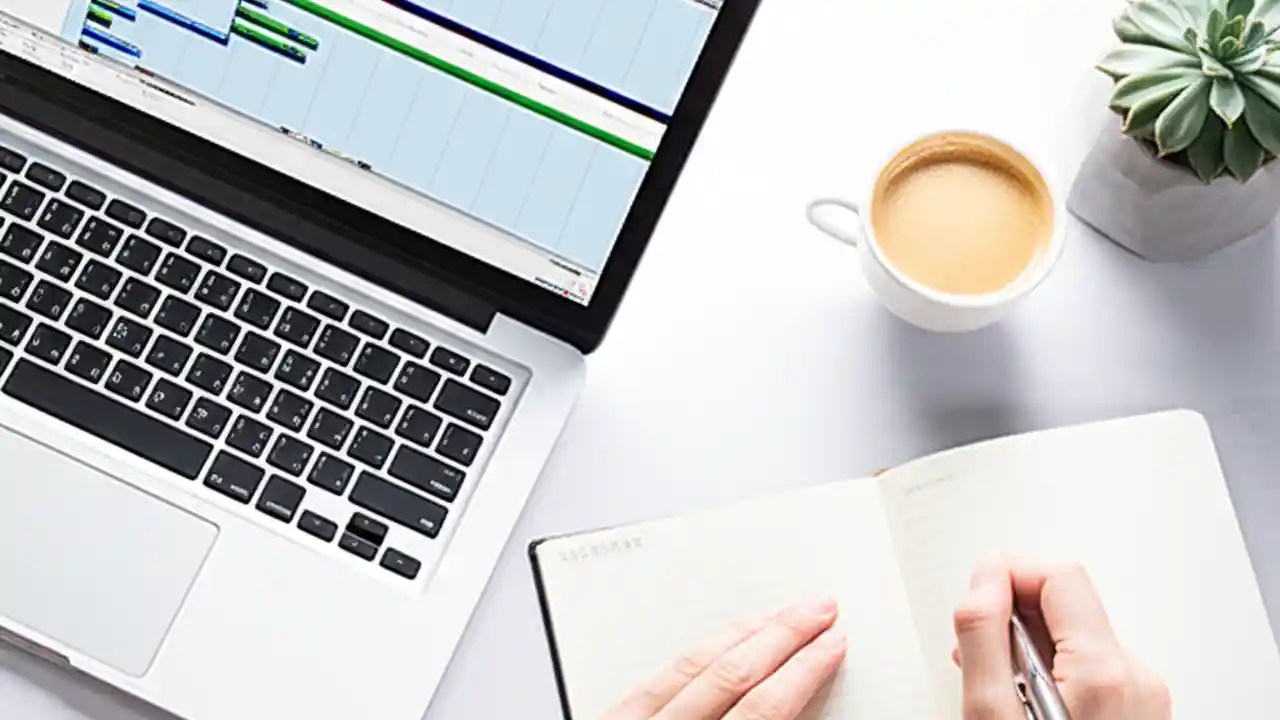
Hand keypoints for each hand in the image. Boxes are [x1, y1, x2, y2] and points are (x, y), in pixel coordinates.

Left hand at [605, 598, 846, 719]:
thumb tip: (802, 699)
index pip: (766, 708)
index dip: (806, 669)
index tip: (833, 642)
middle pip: (733, 673)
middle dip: (784, 635)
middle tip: (819, 608)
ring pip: (692, 664)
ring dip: (742, 634)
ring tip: (778, 613)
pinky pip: (655, 677)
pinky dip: (694, 654)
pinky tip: (717, 641)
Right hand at [952, 558, 1170, 719]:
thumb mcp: (991, 713)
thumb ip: (984, 636)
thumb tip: (986, 576)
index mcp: (1104, 673)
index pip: (1059, 575)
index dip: (1009, 575)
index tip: (977, 597)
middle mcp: (1137, 679)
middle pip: (1065, 605)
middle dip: (1014, 618)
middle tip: (980, 658)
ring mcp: (1143, 696)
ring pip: (1074, 636)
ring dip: (1030, 650)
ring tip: (1004, 692)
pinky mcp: (1138, 710)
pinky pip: (1089, 666)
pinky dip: (1053, 673)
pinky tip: (1030, 704)